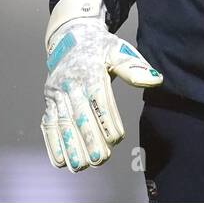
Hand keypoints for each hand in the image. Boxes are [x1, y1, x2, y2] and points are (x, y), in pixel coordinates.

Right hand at [40, 0, 162, 171]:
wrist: (70, 36)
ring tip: (80, 166)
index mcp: (88, 70)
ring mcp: (56, 93)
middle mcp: (69, 83)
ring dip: (70, 146)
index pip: (98, 98)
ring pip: (62, 122)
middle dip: (89, 139)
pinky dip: (53, 143)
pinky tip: (61, 161)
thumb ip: (134, 67)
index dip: (106, 119)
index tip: (117, 139)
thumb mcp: (117, 50)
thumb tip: (155, 80)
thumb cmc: (99, 47)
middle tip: (100, 160)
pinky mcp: (49, 101)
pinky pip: (48, 124)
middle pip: (79, 114)